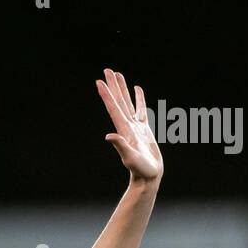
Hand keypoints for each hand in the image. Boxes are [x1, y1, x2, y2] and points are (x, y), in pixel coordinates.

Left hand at [96, 69, 163, 183]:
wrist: (148, 177)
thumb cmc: (141, 170)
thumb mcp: (130, 158)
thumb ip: (121, 146)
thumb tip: (109, 136)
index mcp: (124, 130)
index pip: (113, 108)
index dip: (106, 95)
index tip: (99, 82)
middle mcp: (127, 126)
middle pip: (118, 101)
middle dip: (113, 85)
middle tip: (107, 70)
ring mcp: (135, 127)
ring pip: (128, 102)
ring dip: (122, 88)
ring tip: (118, 74)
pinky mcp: (144, 129)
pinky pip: (140, 109)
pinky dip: (138, 98)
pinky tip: (137, 89)